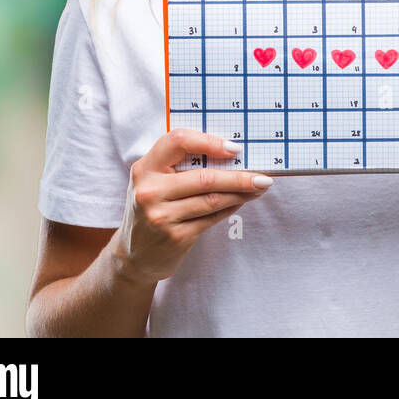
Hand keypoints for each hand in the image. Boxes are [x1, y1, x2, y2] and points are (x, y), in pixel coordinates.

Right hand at [114, 129, 272, 283]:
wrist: (134, 257)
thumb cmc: (153, 210)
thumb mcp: (155, 183)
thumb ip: (180, 166)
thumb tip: (231, 154)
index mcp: (145, 168)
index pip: (178, 141)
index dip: (210, 142)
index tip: (236, 148)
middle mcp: (150, 191)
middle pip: (205, 177)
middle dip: (240, 176)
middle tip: (264, 176)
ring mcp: (161, 216)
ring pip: (213, 199)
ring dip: (241, 193)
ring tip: (259, 187)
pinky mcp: (175, 237)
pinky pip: (212, 217)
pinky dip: (231, 207)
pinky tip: (242, 201)